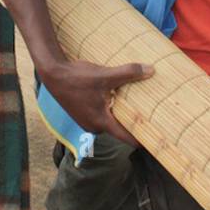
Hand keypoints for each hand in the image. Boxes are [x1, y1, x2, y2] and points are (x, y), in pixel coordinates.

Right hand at [38, 58, 153, 148]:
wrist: (53, 74)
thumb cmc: (78, 78)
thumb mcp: (105, 75)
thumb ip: (128, 73)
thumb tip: (150, 70)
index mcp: (101, 122)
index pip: (126, 138)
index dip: (141, 139)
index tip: (155, 139)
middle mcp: (94, 126)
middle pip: (118, 128)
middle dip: (132, 122)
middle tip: (150, 116)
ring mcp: (86, 121)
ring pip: (109, 120)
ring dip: (119, 114)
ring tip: (135, 105)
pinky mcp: (81, 114)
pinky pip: (100, 115)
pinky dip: (108, 109)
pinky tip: (114, 97)